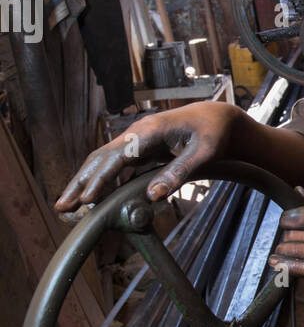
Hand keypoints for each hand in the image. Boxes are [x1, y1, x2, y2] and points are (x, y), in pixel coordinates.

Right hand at [54, 101, 239, 212]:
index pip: (116, 158)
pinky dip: (100, 183)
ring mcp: (135, 142)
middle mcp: (136, 135)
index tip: (87, 200)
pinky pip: (114, 167)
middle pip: (99, 159)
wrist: (219, 119)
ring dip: (85, 184)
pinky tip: (92, 199)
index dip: (99, 180)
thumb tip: (153, 196)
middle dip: (80, 183)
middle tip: (62, 207)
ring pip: (102, 163)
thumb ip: (179, 173)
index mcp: (148, 132)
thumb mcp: (203, 154)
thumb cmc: (213, 134)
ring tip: (67, 207)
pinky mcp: (139, 151)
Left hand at [268, 201, 303, 293]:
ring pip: (296, 250)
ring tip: (280, 253)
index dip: (287, 219)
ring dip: (283, 252)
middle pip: (296, 234)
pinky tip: (277, 263)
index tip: (283, 223)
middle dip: (286, 238)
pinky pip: (302, 268)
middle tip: (286, 242)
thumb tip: (297, 189)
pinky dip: (286, 265)